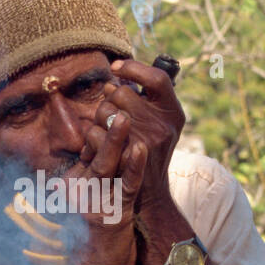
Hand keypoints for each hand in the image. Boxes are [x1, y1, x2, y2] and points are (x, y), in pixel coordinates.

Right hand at [53, 109, 147, 264]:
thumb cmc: (101, 228)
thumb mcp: (89, 194)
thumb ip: (92, 169)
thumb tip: (98, 138)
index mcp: (76, 179)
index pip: (87, 145)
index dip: (99, 124)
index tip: (110, 102)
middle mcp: (81, 188)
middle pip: (91, 151)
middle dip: (103, 126)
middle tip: (113, 102)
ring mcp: (96, 202)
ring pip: (105, 166)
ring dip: (114, 142)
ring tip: (124, 118)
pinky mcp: (114, 215)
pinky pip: (125, 187)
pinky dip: (132, 168)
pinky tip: (139, 150)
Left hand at [83, 57, 184, 219]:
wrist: (151, 197)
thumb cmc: (149, 156)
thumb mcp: (157, 127)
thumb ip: (144, 103)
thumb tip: (113, 82)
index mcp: (173, 114)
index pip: (159, 79)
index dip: (135, 68)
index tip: (116, 67)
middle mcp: (164, 126)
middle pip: (124, 93)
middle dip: (109, 99)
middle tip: (107, 111)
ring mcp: (147, 142)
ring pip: (107, 112)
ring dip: (98, 119)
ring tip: (100, 130)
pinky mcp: (125, 160)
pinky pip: (97, 134)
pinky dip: (92, 136)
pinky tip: (90, 141)